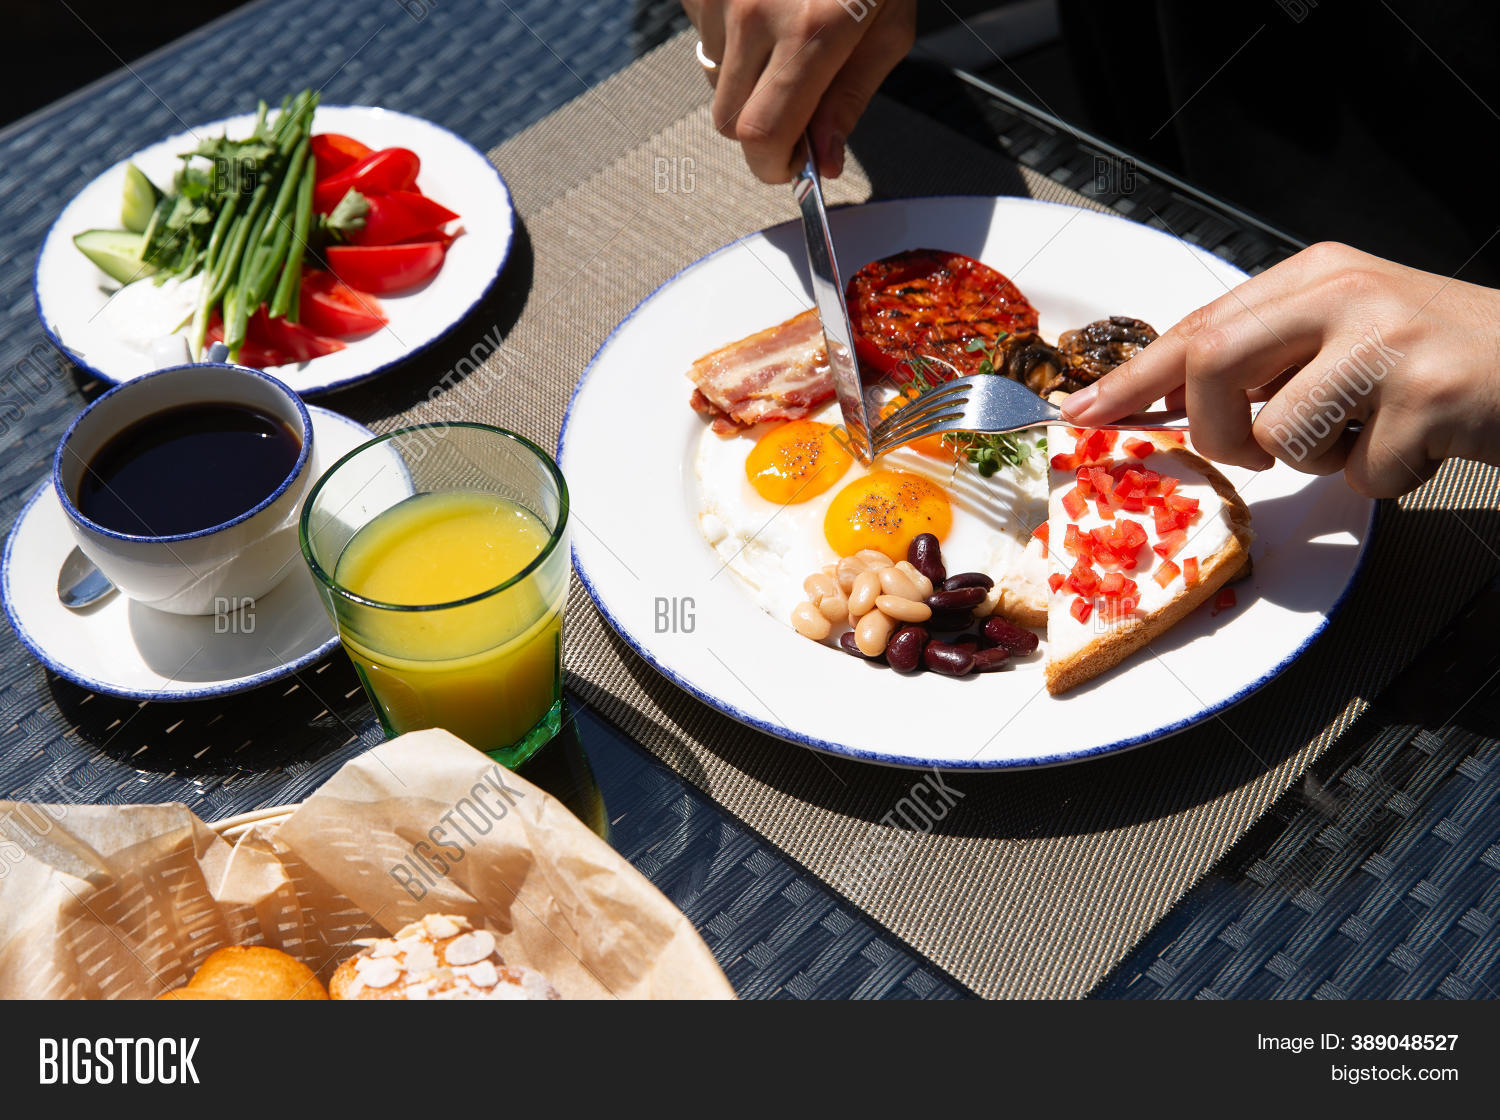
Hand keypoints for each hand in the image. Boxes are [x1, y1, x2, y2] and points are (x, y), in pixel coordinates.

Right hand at [683, 0, 915, 182]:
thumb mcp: (888, 25)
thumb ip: (851, 97)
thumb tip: (824, 160)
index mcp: (812, 32)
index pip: (763, 134)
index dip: (773, 166)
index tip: (790, 167)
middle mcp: (756, 14)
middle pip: (729, 122)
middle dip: (760, 133)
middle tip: (794, 113)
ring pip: (715, 81)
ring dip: (747, 80)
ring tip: (784, 38)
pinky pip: (705, 38)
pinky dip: (731, 40)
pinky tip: (764, 9)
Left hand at [1060, 242, 1499, 497]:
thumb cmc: (1441, 357)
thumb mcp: (1345, 334)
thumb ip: (1263, 358)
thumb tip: (1162, 401)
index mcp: (1315, 276)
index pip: (1197, 326)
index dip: (1131, 378)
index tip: (1080, 412)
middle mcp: (1346, 294)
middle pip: (1211, 365)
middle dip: (1215, 429)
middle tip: (1255, 449)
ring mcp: (1390, 341)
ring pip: (1282, 436)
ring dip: (1321, 460)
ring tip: (1372, 429)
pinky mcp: (1433, 396)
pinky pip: (1361, 475)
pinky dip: (1385, 480)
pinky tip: (1423, 443)